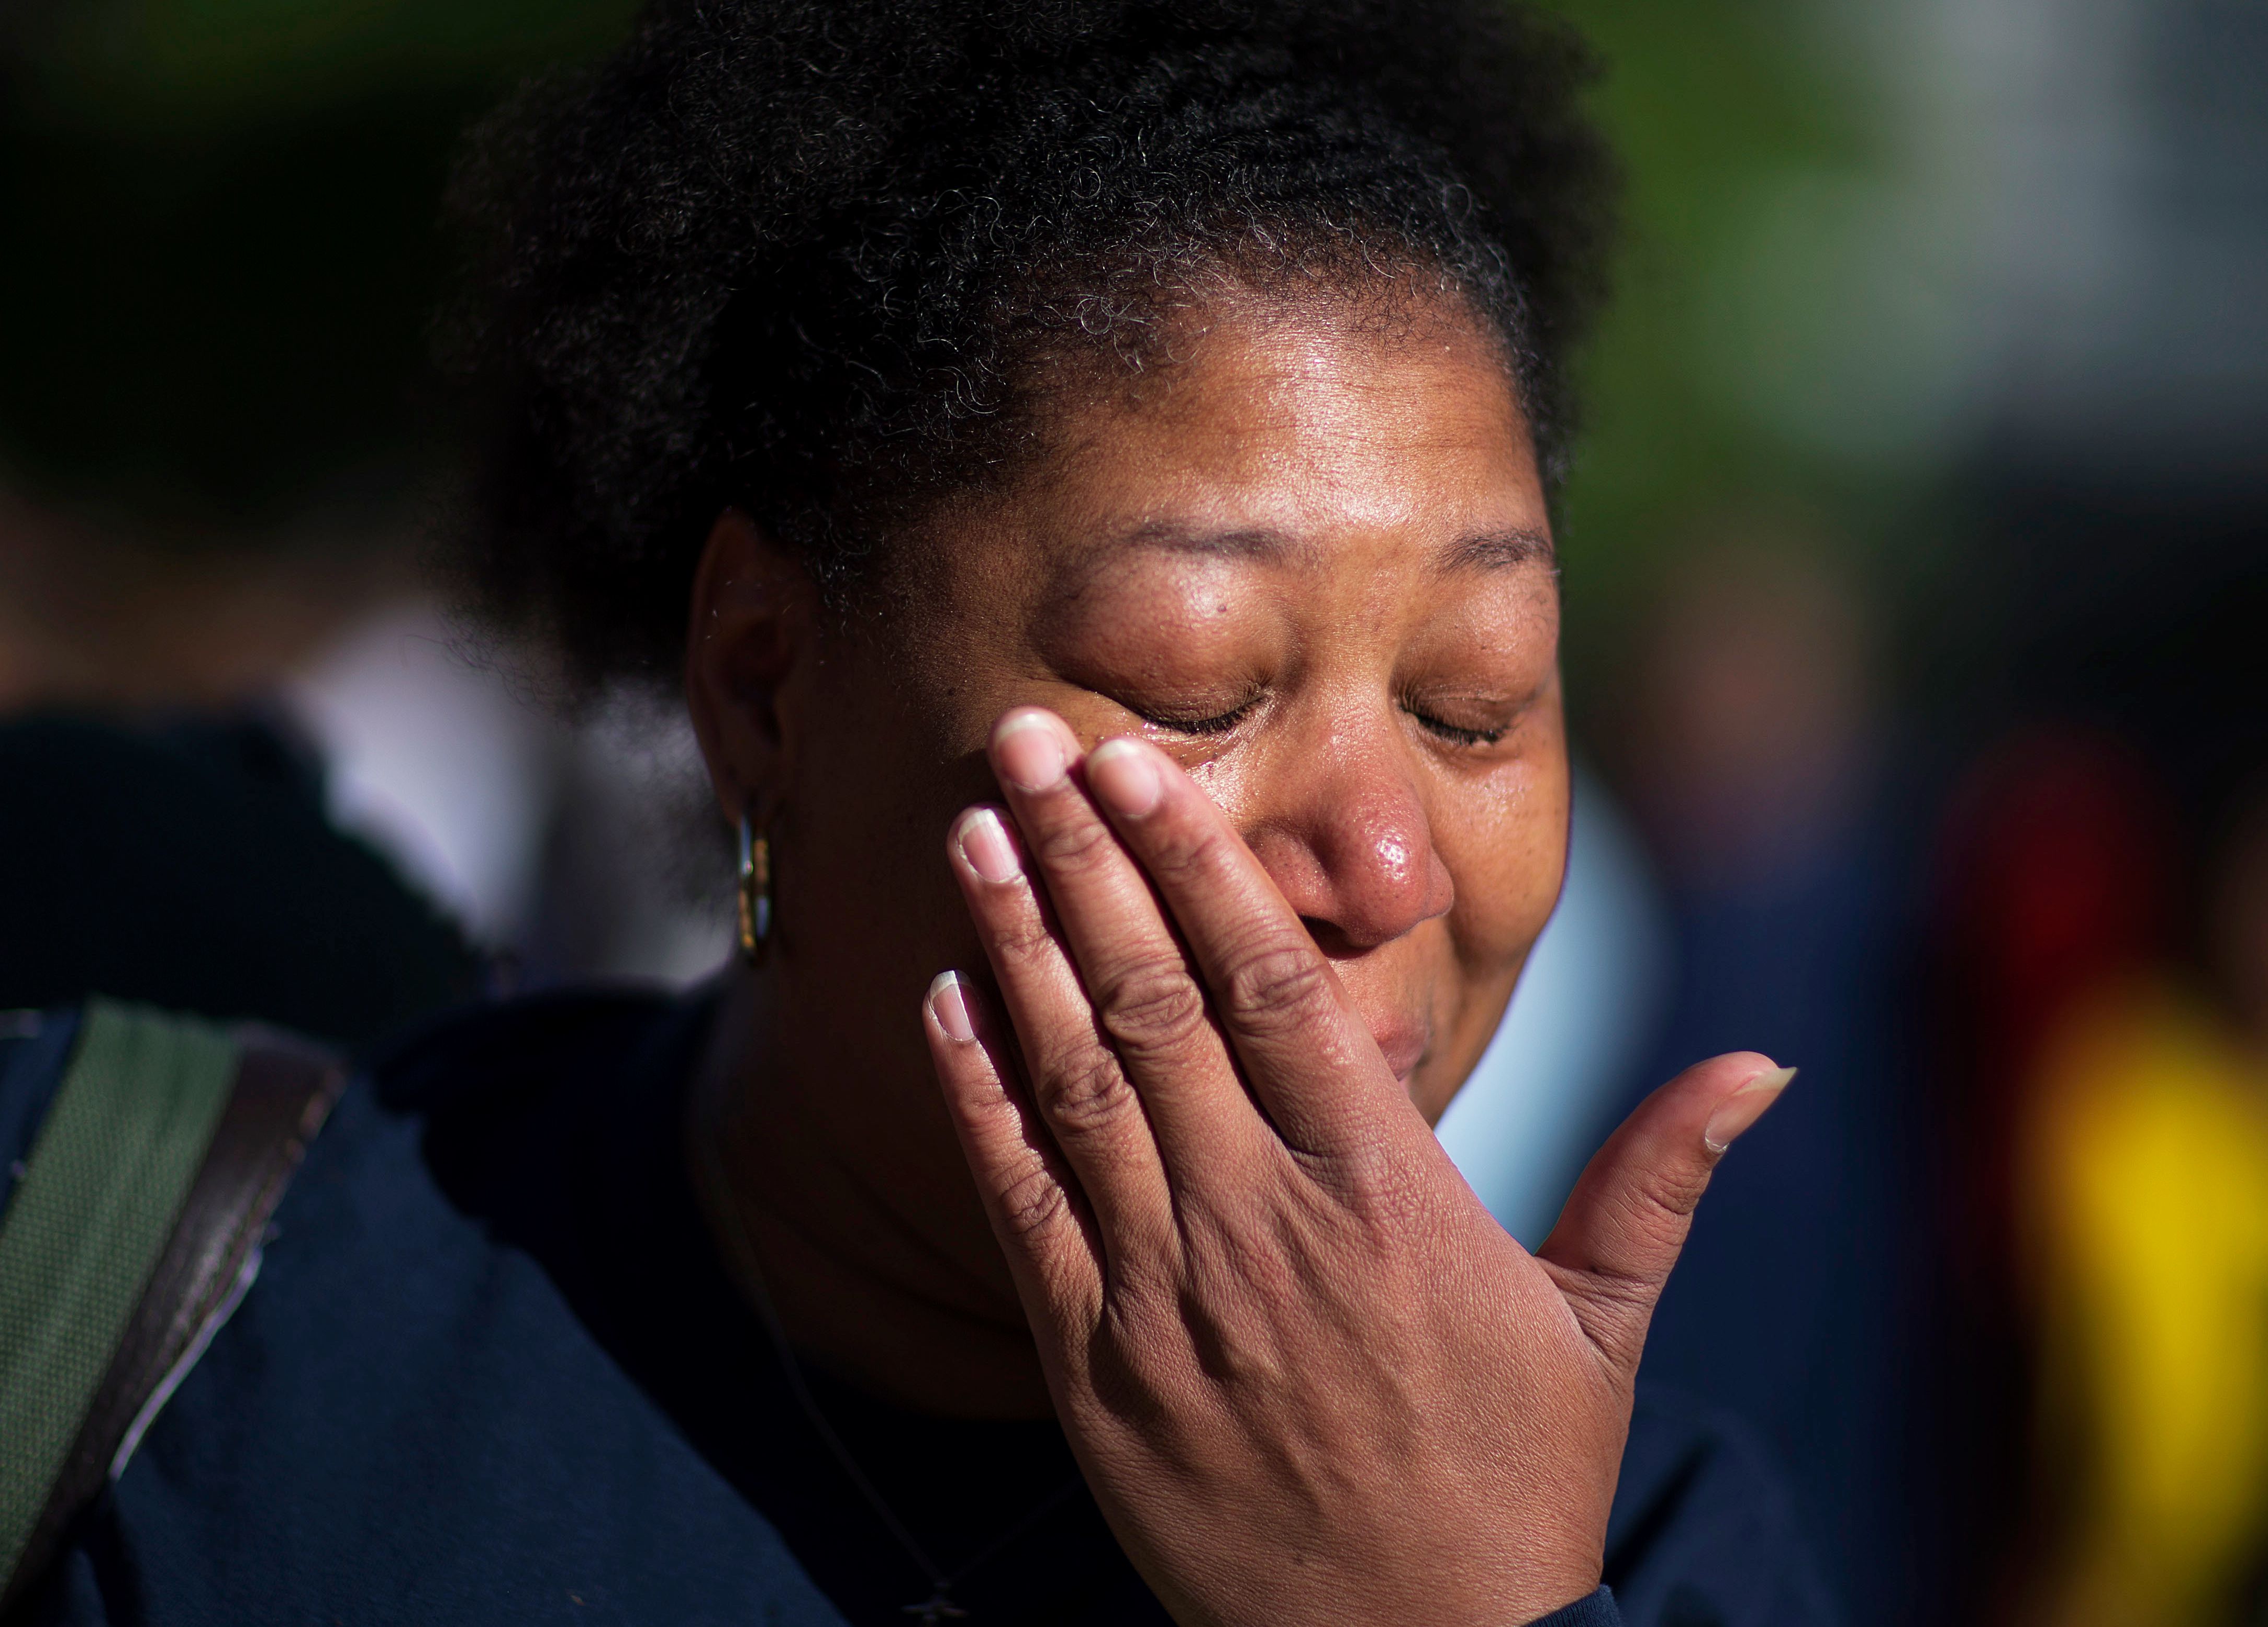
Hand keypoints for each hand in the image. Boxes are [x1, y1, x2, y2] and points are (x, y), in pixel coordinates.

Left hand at [920, 707, 1789, 1626]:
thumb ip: (1661, 1177)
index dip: (1199, 861)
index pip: (1274, 982)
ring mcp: (1169, 1293)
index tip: (1139, 766)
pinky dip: (978, 1098)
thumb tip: (1766, 1064)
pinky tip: (942, 999)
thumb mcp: (1603, 1329)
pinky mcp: (1096, 1369)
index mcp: (1389, 1192)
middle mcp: (1267, 1221)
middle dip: (1084, 857)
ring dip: (1016, 944)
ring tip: (972, 826)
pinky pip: (1020, 1208)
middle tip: (1027, 736)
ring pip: (1077, 1081)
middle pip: (1157, 1001)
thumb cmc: (1514, 1486)